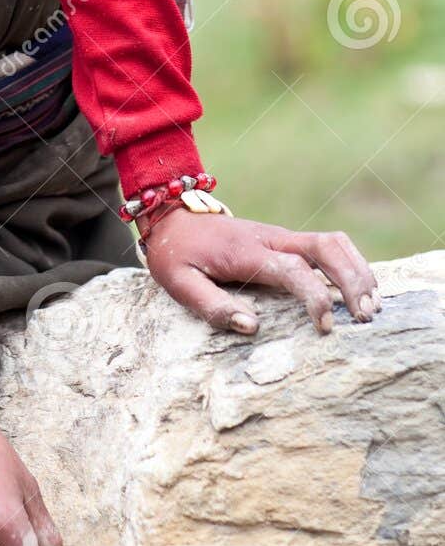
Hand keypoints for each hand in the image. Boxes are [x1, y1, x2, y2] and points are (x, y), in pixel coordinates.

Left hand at [138, 208, 381, 336]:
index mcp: (246, 253)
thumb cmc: (177, 254)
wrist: (173, 217)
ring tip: (372, 306)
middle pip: (326, 248)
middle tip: (366, 316)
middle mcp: (271, 239)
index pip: (293, 271)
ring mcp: (281, 237)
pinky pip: (327, 246)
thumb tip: (252, 327)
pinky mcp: (285, 241)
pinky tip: (360, 290)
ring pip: (333, 243)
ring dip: (357, 270)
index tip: (326, 327)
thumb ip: (212, 306)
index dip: (315, 298)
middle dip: (352, 279)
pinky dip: (349, 263)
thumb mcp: (179, 283)